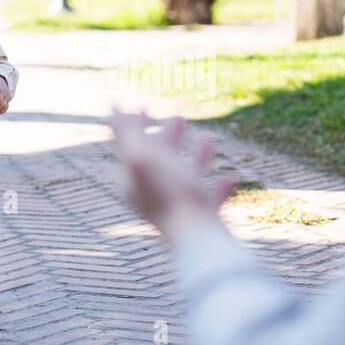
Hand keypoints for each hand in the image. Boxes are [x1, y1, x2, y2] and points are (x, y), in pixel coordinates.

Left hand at [109, 109, 234, 243]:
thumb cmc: (171, 194)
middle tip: (179, 118)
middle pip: (157, 163)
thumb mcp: (143, 157)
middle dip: (167, 138)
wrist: (197, 238)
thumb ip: (128, 135)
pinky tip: (232, 177)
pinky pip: (209, 200)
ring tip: (209, 139)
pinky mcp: (198, 221)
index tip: (142, 106)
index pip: (128, 148)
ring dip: (196, 159)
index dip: (132, 126)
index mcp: (133, 180)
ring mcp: (176, 209)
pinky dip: (219, 187)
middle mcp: (152, 196)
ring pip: (185, 180)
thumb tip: (111, 107)